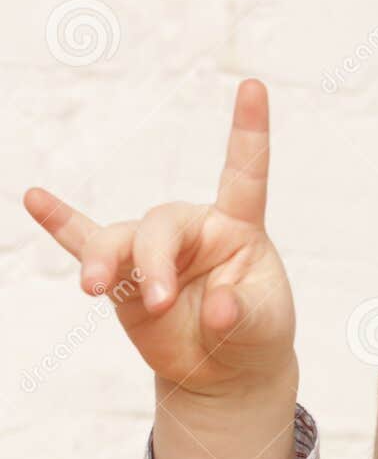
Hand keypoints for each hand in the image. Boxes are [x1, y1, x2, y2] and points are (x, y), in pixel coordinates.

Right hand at [23, 78, 295, 396]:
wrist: (224, 372)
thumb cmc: (253, 335)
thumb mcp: (262, 328)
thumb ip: (241, 313)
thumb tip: (216, 309)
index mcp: (237, 228)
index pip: (244, 174)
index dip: (247, 133)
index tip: (252, 86)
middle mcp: (192, 230)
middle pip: (160, 224)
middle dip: (154, 262)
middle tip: (159, 304)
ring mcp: (154, 250)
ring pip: (121, 240)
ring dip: (105, 262)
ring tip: (93, 288)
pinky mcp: (125, 276)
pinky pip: (88, 242)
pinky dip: (61, 225)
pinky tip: (35, 200)